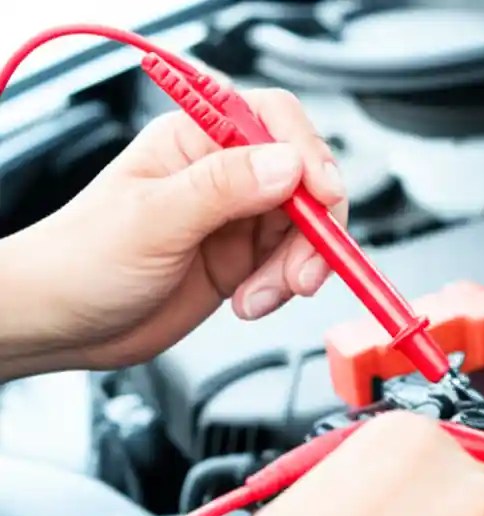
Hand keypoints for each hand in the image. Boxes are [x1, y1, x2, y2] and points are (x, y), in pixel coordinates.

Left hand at [0, 86, 346, 371]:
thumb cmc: (80, 261)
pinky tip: (249, 302)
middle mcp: (224, 173)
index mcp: (195, 139)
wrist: (60, 325)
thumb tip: (286, 164)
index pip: (274, 121)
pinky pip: (292, 264)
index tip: (322, 196)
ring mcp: (238, 217)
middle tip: (301, 269)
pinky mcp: (245, 259)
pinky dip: (284, 287)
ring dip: (298, 266)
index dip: (308, 154)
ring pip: (306, 227)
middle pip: (305, 179)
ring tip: (262, 296)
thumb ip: (221, 188)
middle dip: (314, 227)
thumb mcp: (152, 220)